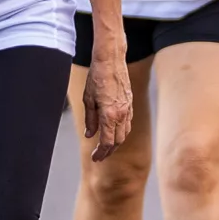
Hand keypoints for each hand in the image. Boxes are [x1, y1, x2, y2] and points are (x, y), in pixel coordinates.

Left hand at [80, 41, 133, 160]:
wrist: (111, 61)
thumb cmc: (96, 78)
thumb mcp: (87, 99)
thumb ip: (90, 119)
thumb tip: (89, 134)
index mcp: (109, 115)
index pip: (107, 142)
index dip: (101, 153)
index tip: (95, 158)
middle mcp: (121, 114)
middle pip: (117, 141)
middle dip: (108, 151)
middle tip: (99, 156)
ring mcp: (128, 109)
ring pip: (124, 133)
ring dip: (116, 142)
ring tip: (106, 147)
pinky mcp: (130, 104)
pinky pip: (128, 123)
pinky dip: (121, 131)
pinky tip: (114, 132)